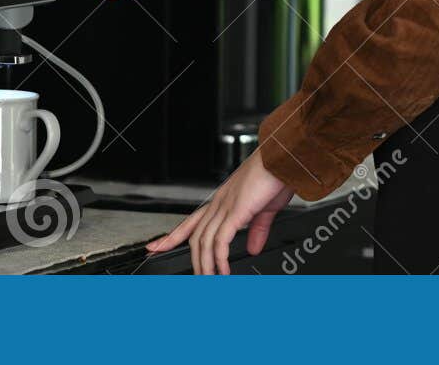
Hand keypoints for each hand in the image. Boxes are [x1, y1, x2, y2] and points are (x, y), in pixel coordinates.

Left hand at [145, 149, 294, 274]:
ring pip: (204, 241)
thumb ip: (258, 229)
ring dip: (205, 265)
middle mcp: (219, 203)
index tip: (156, 247)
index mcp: (223, 200)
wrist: (282, 157)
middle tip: (194, 280)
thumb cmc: (275, 175)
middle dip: (191, 260)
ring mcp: (225, 206)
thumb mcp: (266, 208)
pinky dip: (219, 258)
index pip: (191, 222)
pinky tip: (222, 270)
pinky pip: (221, 240)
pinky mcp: (236, 211)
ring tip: (209, 281)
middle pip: (195, 236)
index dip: (172, 236)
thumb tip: (253, 247)